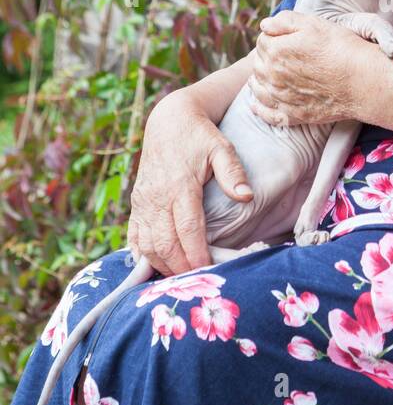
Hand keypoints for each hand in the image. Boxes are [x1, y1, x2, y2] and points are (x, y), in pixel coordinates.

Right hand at [127, 88, 252, 275]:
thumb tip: (247, 196)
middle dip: (180, 267)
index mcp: (180, 186)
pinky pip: (134, 236)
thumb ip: (233, 172)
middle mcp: (157, 197)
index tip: (207, 271)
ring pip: (147, 245)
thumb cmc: (200, 136)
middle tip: (197, 283)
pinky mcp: (136, 204)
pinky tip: (156, 267)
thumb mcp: (221, 147)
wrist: (168, 122)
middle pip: (165, 243)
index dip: (196, 253)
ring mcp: (143, 202)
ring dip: (162, 265)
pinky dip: (143, 255)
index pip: (187, 228)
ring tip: (181, 279)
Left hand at [249, 11, 357, 127]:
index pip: (262, 40)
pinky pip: (267, 114)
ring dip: (260, 79)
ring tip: (268, 74)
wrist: (363, 81)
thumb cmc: (341, 48)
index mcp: (275, 51)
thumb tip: (264, 25)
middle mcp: (273, 76)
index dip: (274, 36)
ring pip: (258, 88)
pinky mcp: (293, 116)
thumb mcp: (313, 24)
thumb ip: (284, 21)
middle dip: (266, 56)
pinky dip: (259, 108)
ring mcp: (282, 98)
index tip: (288, 37)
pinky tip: (256, 104)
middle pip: (258, 63)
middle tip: (285, 53)